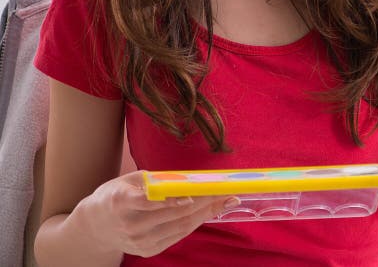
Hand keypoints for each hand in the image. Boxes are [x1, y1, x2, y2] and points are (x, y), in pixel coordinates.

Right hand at [75, 171, 236, 257]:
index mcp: (121, 202)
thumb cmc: (117, 195)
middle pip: (173, 214)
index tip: (194, 194)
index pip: (148, 201)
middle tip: (226, 191)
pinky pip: (177, 235)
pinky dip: (196, 222)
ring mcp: (139, 241)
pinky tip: (211, 211)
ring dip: (207, 213)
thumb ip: (156, 181)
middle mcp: (130, 224)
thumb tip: (189, 180)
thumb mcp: (130, 180)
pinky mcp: (147, 251)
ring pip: (180, 226)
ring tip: (227, 200)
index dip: (172, 199)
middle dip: (204, 202)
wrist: (96, 226)